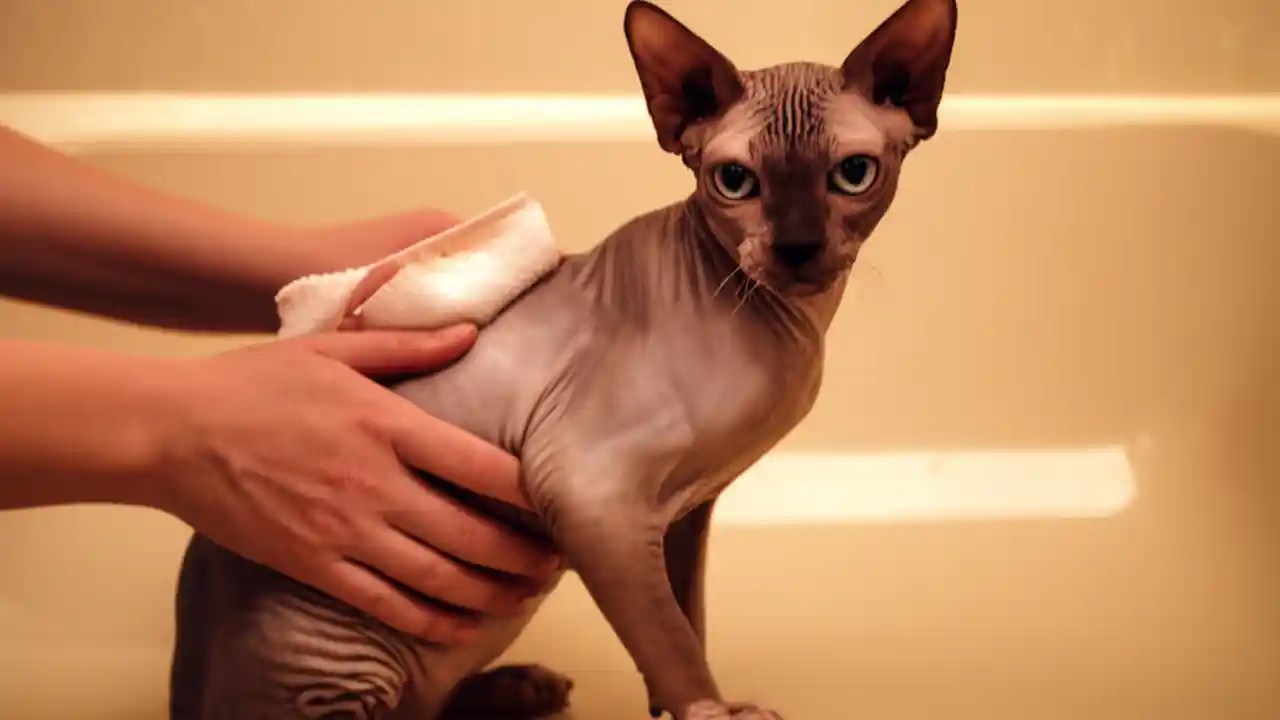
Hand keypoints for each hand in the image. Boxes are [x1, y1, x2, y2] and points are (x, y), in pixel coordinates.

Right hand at [151, 324, 557, 642]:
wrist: (170, 431)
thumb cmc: (253, 383)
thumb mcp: (333, 348)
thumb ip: (408, 346)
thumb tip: (471, 331)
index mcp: (385, 425)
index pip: (479, 465)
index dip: (530, 490)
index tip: (561, 500)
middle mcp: (373, 484)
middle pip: (470, 533)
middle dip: (523, 555)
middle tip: (557, 563)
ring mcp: (342, 531)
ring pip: (436, 577)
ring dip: (490, 593)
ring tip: (525, 596)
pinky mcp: (312, 564)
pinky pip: (384, 603)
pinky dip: (431, 620)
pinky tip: (464, 625)